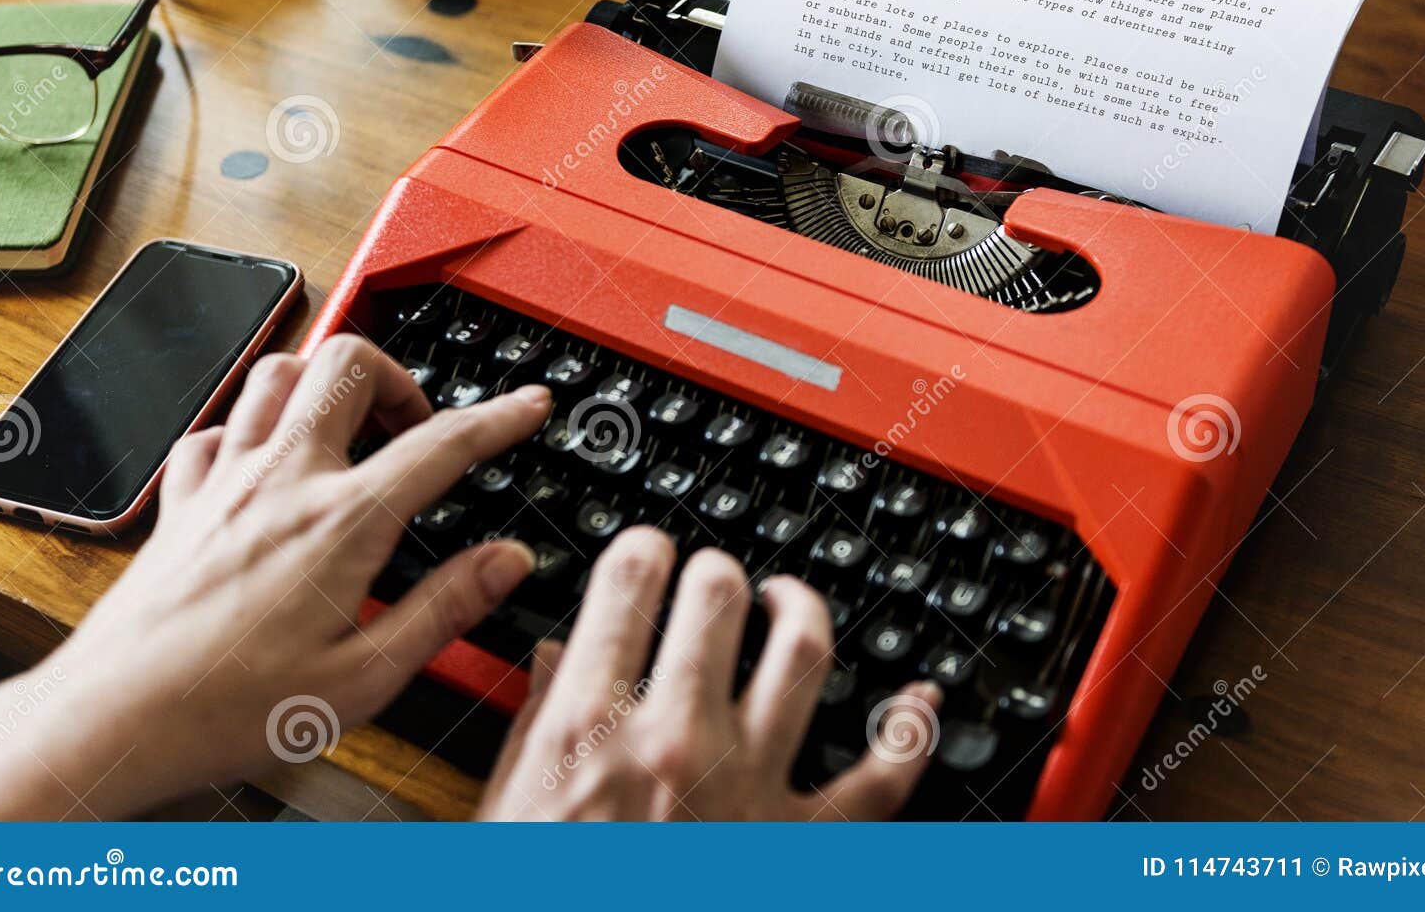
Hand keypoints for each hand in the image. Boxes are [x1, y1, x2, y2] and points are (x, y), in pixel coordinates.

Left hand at [0, 334, 549, 820]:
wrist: (114, 719)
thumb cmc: (231, 709)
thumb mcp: (365, 679)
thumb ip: (444, 608)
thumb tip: (506, 562)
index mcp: (341, 524)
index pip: (441, 443)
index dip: (499, 417)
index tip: (527, 404)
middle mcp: (283, 482)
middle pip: (349, 363)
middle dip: (400, 377)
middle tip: (418, 425)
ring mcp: (226, 481)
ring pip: (279, 371)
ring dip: (325, 384)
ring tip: (352, 427)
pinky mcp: (181, 499)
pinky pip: (218, 426)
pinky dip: (253, 427)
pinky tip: (268, 463)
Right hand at [477, 528, 941, 820]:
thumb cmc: (543, 897)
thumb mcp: (506, 813)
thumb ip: (532, 726)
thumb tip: (554, 660)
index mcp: (588, 727)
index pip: (630, 580)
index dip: (642, 547)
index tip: (646, 553)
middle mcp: (676, 741)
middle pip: (719, 593)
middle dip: (714, 569)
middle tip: (708, 578)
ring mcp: (747, 786)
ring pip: (803, 651)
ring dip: (798, 606)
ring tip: (785, 599)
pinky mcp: (799, 844)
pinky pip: (879, 781)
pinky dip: (908, 734)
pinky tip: (918, 701)